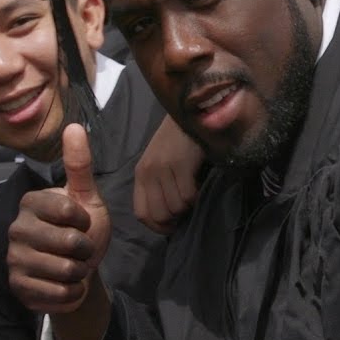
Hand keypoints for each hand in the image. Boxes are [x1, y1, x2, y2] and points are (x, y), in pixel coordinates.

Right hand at [8, 124, 110, 313]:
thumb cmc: (82, 229)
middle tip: (80, 248)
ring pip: (64, 269)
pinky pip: (57, 292)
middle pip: (69, 242)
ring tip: (73, 265)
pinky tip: (67, 284)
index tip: (82, 221)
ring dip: (80, 271)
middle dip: (86, 248)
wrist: (78, 271)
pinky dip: (72, 291)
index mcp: (31, 202)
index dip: (85, 220)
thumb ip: (80, 164)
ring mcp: (14, 259)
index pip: (68, 210)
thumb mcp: (86, 196)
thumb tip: (75, 125)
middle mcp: (16, 229)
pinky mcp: (18, 287)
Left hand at [133, 115, 203, 233]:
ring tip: (193, 192)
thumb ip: (158, 185)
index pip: (141, 213)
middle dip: (176, 218)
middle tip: (187, 209)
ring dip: (188, 206)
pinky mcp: (181, 164)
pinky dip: (197, 196)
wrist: (191, 112)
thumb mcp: (160, 162)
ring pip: (176, 207)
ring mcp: (164, 168)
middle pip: (160, 214)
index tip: (171, 227)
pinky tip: (199, 184)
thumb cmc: (178, 140)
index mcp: (141, 174)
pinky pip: (188, 196)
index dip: (157, 226)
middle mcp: (149, 172)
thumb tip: (167, 216)